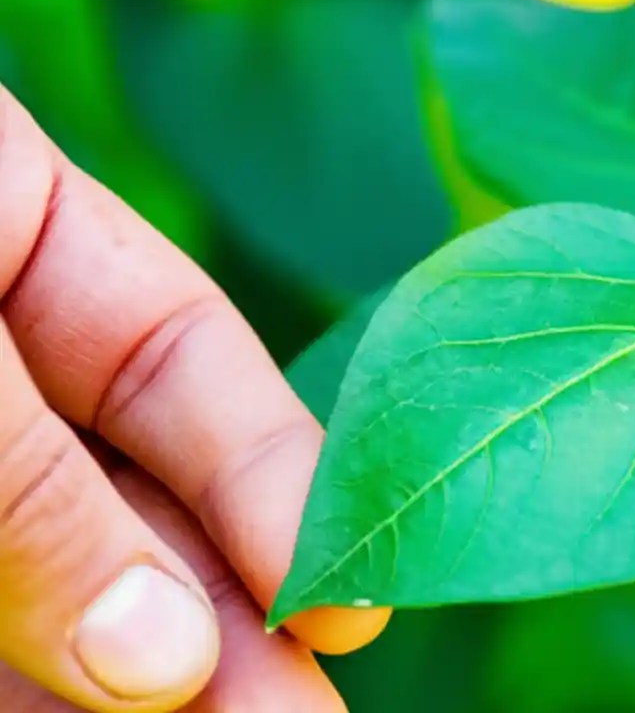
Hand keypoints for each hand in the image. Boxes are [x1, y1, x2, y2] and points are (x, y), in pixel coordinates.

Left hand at [0, 88, 388, 710]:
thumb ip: (23, 472)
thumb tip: (159, 653)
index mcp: (5, 222)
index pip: (178, 352)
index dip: (277, 477)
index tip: (347, 601)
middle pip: (131, 494)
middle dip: (224, 613)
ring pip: (47, 584)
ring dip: (134, 683)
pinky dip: (23, 693)